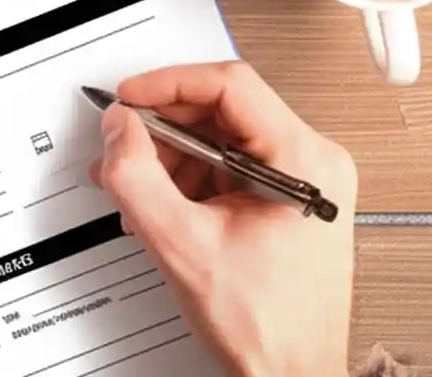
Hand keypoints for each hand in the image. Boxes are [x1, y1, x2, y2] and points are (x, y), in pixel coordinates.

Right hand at [90, 61, 356, 376]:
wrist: (292, 374)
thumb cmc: (270, 328)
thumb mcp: (184, 246)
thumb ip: (138, 179)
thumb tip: (119, 131)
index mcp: (304, 161)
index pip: (231, 86)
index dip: (169, 84)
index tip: (131, 97)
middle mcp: (312, 163)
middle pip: (223, 109)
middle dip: (162, 127)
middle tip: (122, 143)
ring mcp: (301, 182)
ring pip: (220, 139)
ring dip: (169, 156)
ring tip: (132, 181)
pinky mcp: (283, 200)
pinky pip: (225, 167)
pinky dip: (185, 179)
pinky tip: (158, 201)